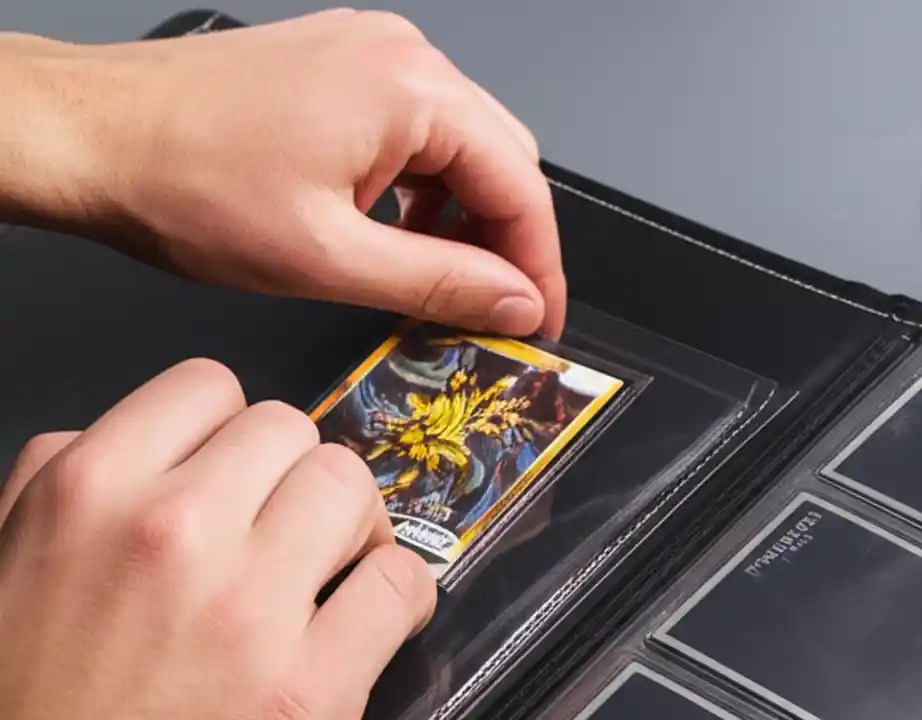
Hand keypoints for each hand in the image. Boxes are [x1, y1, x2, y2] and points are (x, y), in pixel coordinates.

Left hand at [0, 9, 564, 337]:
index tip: (537, 321)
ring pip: (459, 145)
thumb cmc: (182, 183)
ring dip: (461, 216)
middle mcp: (401, 54)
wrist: (85, 133)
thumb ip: (440, 282)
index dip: (538, 264)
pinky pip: (413, 130)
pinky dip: (421, 188)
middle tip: (492, 310)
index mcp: (411, 89)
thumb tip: (515, 301)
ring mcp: (368, 53)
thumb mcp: (328, 256)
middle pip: (500, 159)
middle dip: (504, 240)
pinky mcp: (339, 66)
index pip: (519, 185)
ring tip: (437, 280)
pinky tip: (395, 232)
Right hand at [0, 359, 436, 718]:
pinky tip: (371, 613)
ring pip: (352, 486)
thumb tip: (144, 437)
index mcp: (89, 493)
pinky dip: (399, 594)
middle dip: (290, 472)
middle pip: (290, 430)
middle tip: (283, 518)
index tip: (235, 464)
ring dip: (351, 521)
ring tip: (333, 558)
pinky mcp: (308, 686)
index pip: (207, 387)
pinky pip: (399, 584)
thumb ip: (66, 479)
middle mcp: (172, 533)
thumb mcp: (8, 561)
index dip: (226, 426)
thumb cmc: (25, 699)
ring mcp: (246, 609)